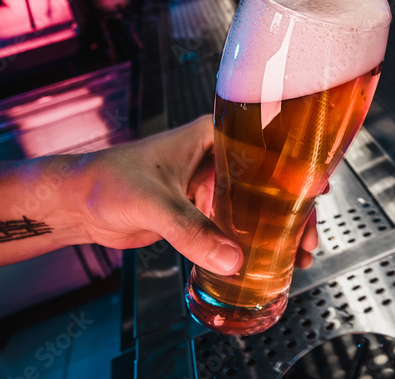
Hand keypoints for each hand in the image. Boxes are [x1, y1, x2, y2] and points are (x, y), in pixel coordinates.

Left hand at [78, 115, 320, 274]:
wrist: (75, 205)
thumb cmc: (107, 181)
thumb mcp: (154, 203)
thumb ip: (191, 230)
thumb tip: (232, 259)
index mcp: (214, 136)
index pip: (268, 145)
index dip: (298, 166)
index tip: (319, 189)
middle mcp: (219, 157)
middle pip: (271, 180)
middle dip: (294, 209)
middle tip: (308, 239)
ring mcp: (212, 185)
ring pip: (258, 204)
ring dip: (278, 227)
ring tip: (297, 254)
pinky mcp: (201, 210)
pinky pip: (237, 224)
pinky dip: (254, 240)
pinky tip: (268, 259)